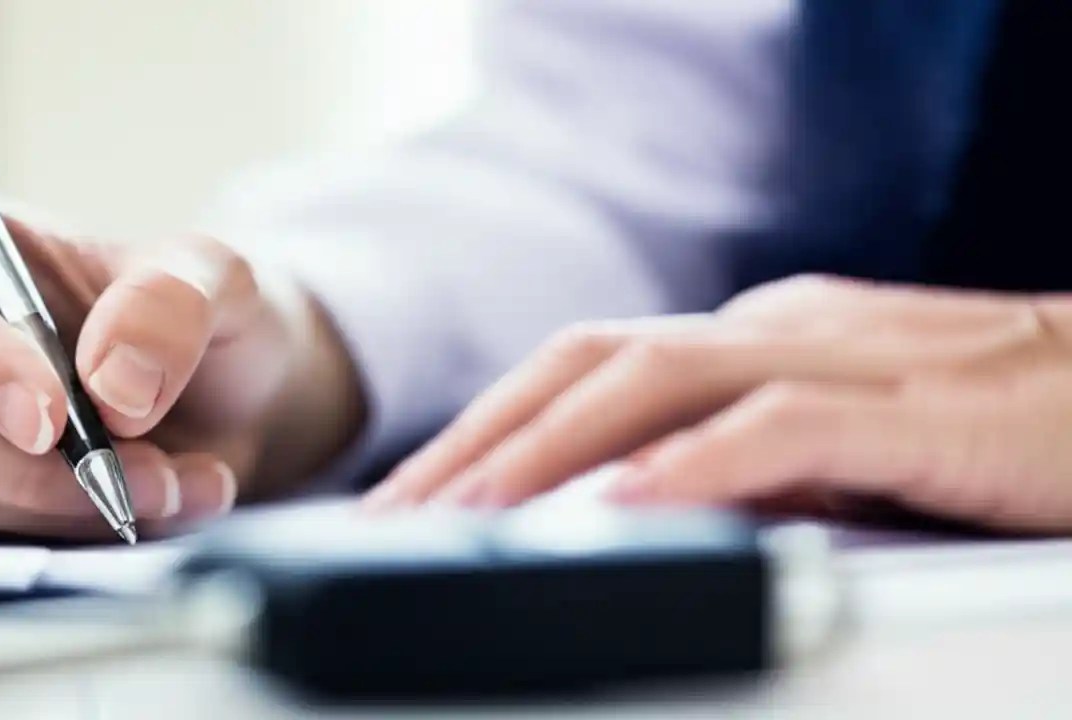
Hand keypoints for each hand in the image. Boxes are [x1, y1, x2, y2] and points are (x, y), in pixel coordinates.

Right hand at [0, 191, 363, 538]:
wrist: (218, 393)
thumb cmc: (186, 313)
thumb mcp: (211, 276)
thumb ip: (169, 304)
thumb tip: (113, 384)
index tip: (52, 418)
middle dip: (36, 461)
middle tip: (149, 470)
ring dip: (70, 503)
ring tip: (178, 483)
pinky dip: (75, 529)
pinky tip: (158, 506)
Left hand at [367, 275, 1071, 532]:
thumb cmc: (995, 432)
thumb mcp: (838, 442)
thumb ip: (741, 462)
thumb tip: (631, 511)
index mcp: (757, 337)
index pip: (589, 366)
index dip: (490, 424)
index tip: (417, 497)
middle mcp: (782, 329)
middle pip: (592, 362)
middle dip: (484, 438)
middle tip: (397, 517)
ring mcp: (847, 358)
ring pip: (661, 379)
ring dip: (551, 448)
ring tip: (467, 516)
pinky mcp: (922, 407)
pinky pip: (782, 426)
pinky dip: (694, 464)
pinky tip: (624, 507)